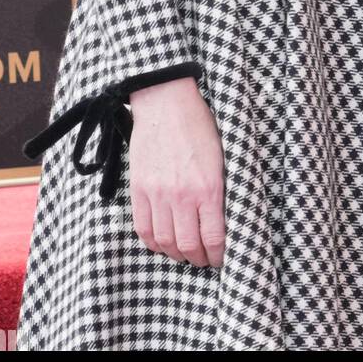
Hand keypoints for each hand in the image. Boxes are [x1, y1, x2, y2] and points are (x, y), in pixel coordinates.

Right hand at [127, 77, 225, 267]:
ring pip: (164, 242)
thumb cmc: (199, 124)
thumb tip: (223, 217)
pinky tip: (162, 242)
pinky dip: (153, 242)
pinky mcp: (139, 189)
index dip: (217, 255)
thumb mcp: (222, 155)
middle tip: (204, 259)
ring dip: (175, 253)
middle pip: (188, 245)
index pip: (213, 237)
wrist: (165, 102)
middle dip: (198, 258)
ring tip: (184, 253)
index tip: (220, 258)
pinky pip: (143, 228)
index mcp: (208, 187)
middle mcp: (182, 195)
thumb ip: (220, 188)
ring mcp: (157, 194)